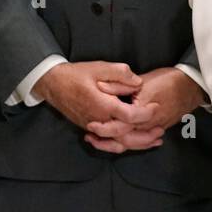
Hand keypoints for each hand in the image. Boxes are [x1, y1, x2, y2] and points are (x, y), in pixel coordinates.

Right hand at [34, 61, 155, 149]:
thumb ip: (120, 73)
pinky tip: (132, 142)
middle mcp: (98, 120)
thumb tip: (138, 83)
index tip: (155, 106)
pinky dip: (122, 144)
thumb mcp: (98, 68)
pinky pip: (108, 142)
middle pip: (126, 136)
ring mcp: (92, 126)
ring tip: (152, 140)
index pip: (129, 116)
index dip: (146, 113)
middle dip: (146, 135)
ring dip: (137, 143)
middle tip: (160, 130)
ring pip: (117, 142)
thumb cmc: (74, 75)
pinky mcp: (88, 127)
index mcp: (102, 105)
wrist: (51, 83)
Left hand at [87, 66, 205, 153]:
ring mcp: (155, 128)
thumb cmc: (166, 81)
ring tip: (98, 141)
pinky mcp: (159, 128)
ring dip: (116, 144)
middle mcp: (148, 125)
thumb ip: (120, 85)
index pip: (120, 128)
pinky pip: (143, 141)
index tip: (90, 125)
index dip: (104, 128)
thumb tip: (100, 86)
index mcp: (142, 113)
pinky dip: (130, 144)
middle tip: (90, 137)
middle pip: (126, 140)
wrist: (190, 86)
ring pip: (134, 143)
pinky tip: (119, 143)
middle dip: (106, 142)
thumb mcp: (141, 81)